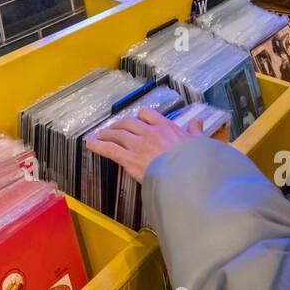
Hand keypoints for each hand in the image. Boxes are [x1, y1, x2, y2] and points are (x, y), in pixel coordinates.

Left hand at [85, 107, 204, 184]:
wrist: (186, 174)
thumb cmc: (195, 160)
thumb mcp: (199, 142)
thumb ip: (196, 131)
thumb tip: (198, 121)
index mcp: (166, 127)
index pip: (148, 114)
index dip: (140, 116)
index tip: (137, 119)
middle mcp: (149, 131)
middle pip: (129, 123)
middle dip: (119, 125)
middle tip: (113, 128)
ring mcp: (137, 144)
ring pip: (117, 134)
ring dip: (107, 133)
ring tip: (100, 135)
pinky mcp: (129, 158)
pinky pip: (110, 149)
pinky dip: (98, 145)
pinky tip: (89, 144)